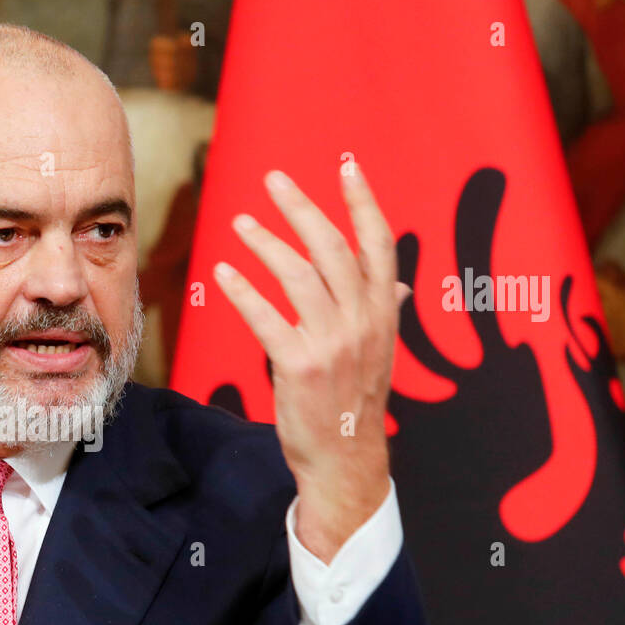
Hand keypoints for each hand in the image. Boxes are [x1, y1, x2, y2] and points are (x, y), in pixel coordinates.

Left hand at [213, 163, 408, 562]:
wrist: (347, 458)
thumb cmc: (357, 401)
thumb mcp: (381, 353)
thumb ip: (386, 313)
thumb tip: (401, 284)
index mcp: (385, 312)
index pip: (378, 244)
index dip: (363, 201)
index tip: (347, 166)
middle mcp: (363, 321)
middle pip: (332, 248)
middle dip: (302, 208)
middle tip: (274, 180)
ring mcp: (333, 344)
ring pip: (297, 275)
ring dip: (264, 242)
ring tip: (240, 221)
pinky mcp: (299, 366)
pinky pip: (265, 318)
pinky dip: (242, 291)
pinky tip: (223, 273)